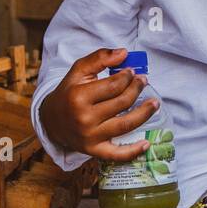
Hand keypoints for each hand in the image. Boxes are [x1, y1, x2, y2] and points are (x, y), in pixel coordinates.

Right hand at [39, 47, 158, 161]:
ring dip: (144, 114)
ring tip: (155, 103)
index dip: (127, 77)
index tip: (132, 72)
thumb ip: (100, 58)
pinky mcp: (93, 151)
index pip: (113, 86)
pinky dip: (133, 152)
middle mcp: (84, 118)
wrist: (52, 121)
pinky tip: (146, 144)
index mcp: (79, 97)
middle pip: (121, 103)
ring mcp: (90, 136)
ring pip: (125, 125)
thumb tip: (124, 53)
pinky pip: (116, 155)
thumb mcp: (78, 71)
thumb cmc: (69, 93)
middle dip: (137, 89)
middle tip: (143, 82)